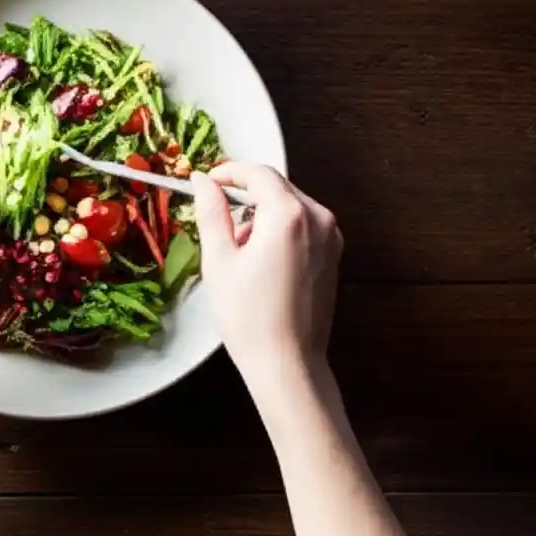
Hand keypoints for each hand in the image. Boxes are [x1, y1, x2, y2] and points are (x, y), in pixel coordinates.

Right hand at [191, 163, 342, 400]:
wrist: (288, 363)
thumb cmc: (249, 317)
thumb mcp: (219, 260)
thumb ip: (211, 212)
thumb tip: (202, 181)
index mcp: (289, 215)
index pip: (258, 174)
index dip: (229, 172)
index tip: (206, 182)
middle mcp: (318, 218)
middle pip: (276, 187)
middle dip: (245, 196)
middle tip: (216, 219)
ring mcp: (331, 237)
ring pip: (290, 206)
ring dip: (262, 215)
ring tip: (238, 252)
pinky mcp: (333, 254)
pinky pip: (303, 226)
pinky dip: (279, 230)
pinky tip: (261, 261)